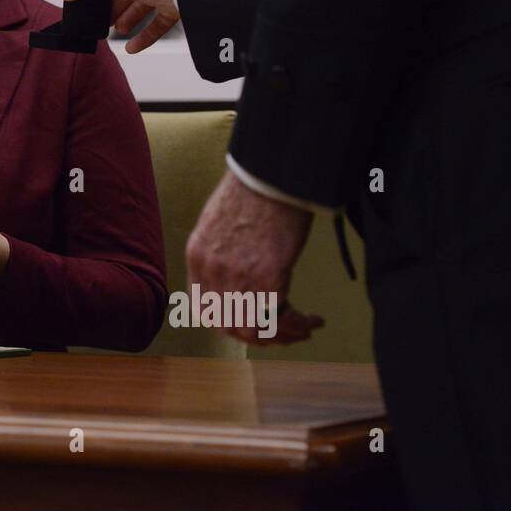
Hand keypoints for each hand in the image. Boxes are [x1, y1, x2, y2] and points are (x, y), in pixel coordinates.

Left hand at [185, 170, 322, 343]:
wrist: (270, 174)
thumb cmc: (251, 191)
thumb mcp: (217, 223)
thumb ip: (218, 253)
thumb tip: (234, 275)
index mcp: (197, 256)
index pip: (204, 309)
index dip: (227, 323)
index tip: (247, 324)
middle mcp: (212, 271)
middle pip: (229, 325)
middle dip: (257, 335)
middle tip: (279, 334)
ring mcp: (238, 277)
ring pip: (255, 328)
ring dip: (280, 336)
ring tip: (300, 331)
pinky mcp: (269, 277)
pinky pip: (281, 316)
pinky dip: (299, 325)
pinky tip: (313, 321)